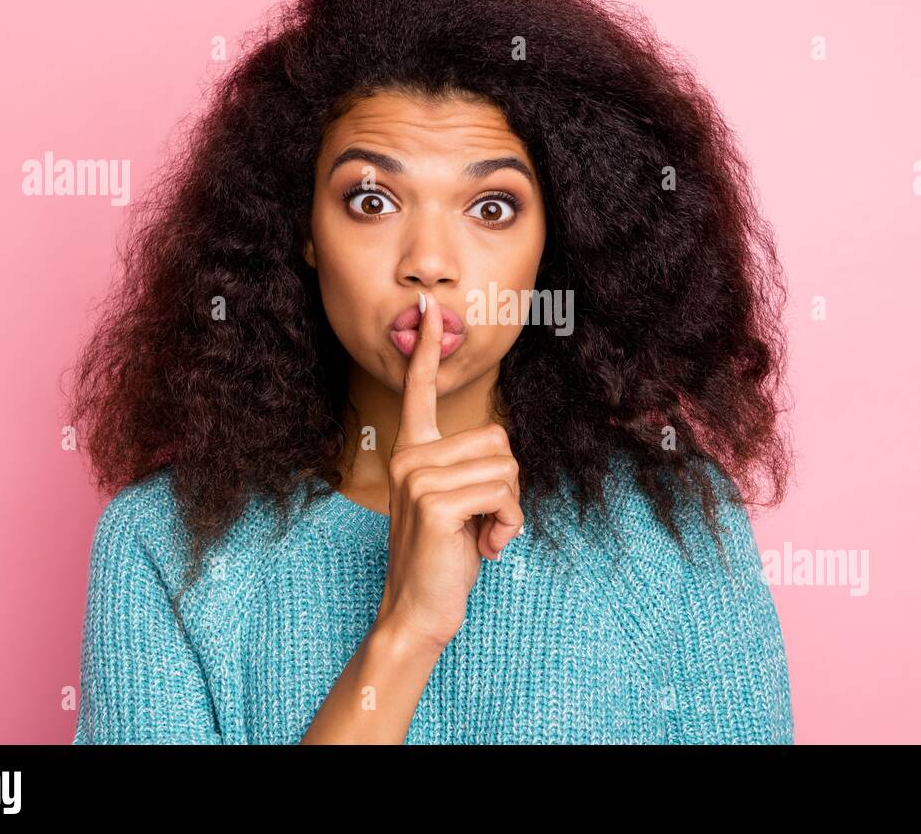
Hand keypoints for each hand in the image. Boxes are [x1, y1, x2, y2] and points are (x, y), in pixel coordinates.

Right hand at [375, 290, 525, 651]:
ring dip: (510, 509)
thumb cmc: (446, 557)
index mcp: (413, 452)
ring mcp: (418, 478)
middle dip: (508, 484)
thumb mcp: (459, 505)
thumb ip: (471, 471)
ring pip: (506, 468)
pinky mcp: (435, 503)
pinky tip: (486, 547)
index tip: (430, 310)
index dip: (427, 351)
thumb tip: (503, 462)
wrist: (419, 611)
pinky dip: (507, 524)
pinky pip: (502, 494)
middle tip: (484, 520)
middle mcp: (410, 458)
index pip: (419, 392)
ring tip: (483, 536)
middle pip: (498, 439)